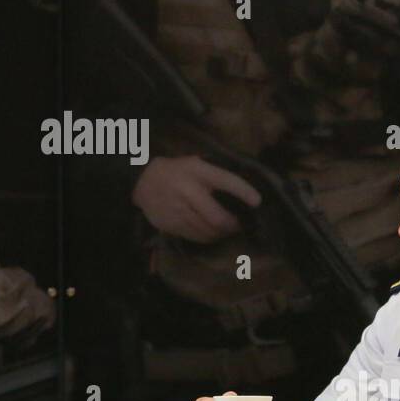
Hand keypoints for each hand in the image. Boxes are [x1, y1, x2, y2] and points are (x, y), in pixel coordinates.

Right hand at [132, 156, 260, 242]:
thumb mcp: (195, 163)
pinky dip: (207, 237)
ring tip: (226, 230)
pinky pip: (195, 236)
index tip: (257, 201)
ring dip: (221, 233)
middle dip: (232, 225)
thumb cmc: (175, 171)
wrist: (142, 182)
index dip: (243, 192)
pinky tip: (211, 233)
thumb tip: (242, 192)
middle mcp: (188, 191)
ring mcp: (178, 210)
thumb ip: (214, 175)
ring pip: (207, 231)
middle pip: (217, 217)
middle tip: (238, 225)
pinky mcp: (171, 224)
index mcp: (197, 171)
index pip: (225, 181)